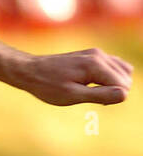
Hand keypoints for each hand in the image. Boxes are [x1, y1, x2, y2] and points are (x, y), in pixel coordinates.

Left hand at [14, 49, 131, 105]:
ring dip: (114, 84)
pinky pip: (114, 66)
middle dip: (115, 91)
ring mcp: (96, 53)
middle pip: (126, 77)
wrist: (29, 70)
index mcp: (95, 65)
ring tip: (92, 91)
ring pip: (123, 71)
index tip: (93, 101)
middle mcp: (99, 55)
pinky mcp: (92, 55)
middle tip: (90, 97)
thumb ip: (99, 95)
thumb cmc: (47, 85)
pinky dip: (110, 77)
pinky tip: (94, 84)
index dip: (112, 98)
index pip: (123, 85)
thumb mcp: (72, 95)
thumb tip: (124, 95)